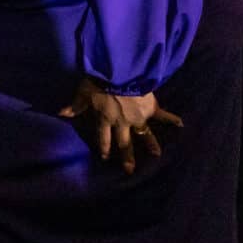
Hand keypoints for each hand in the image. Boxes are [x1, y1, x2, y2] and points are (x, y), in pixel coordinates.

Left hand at [59, 79, 179, 173]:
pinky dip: (172, 119)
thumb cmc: (98, 82)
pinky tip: (181, 124)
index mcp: (105, 119)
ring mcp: (138, 117)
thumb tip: (61, 114)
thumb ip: (74, 106)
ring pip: (144, 134)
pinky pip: (163, 115)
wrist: (120, 73)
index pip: (103, 138)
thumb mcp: (83, 93)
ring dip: (150, 144)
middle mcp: (122, 122)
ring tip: (157, 155)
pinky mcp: (150, 108)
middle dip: (126, 157)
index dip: (104, 148)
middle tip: (130, 170)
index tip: (105, 158)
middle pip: (124, 143)